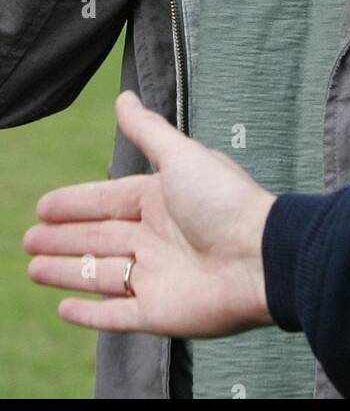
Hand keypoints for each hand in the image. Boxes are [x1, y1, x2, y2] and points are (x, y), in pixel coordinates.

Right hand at [23, 91, 276, 336]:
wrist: (261, 258)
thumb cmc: (224, 201)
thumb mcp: (180, 156)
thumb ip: (148, 131)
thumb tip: (123, 96)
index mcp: (161, 201)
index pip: (108, 201)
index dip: (75, 203)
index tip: (43, 206)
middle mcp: (157, 239)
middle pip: (99, 238)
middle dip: (64, 239)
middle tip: (28, 239)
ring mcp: (156, 278)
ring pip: (100, 274)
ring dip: (67, 272)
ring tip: (33, 268)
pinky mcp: (158, 313)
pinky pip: (115, 314)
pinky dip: (90, 313)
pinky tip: (65, 307)